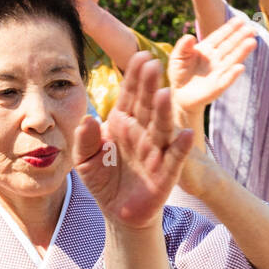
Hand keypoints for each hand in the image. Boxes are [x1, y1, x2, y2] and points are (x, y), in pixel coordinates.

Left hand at [74, 51, 192, 231]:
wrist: (118, 211)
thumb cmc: (103, 180)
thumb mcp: (84, 160)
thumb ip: (84, 139)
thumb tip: (87, 119)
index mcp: (123, 122)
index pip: (130, 95)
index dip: (134, 77)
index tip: (139, 56)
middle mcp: (142, 132)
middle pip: (147, 106)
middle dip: (150, 86)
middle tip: (153, 65)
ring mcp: (156, 151)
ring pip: (161, 127)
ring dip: (164, 111)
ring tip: (165, 94)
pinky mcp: (166, 173)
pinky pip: (174, 158)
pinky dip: (180, 147)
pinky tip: (185, 135)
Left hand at [168, 15, 255, 132]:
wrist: (180, 95)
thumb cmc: (179, 73)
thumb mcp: (177, 57)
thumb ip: (182, 46)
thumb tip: (190, 37)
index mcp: (206, 49)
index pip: (220, 37)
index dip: (229, 29)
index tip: (240, 20)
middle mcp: (215, 59)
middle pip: (229, 46)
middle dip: (240, 37)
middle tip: (251, 28)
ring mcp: (218, 72)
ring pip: (232, 60)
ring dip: (242, 52)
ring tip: (252, 42)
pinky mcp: (217, 87)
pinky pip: (226, 79)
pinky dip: (232, 74)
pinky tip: (240, 68)